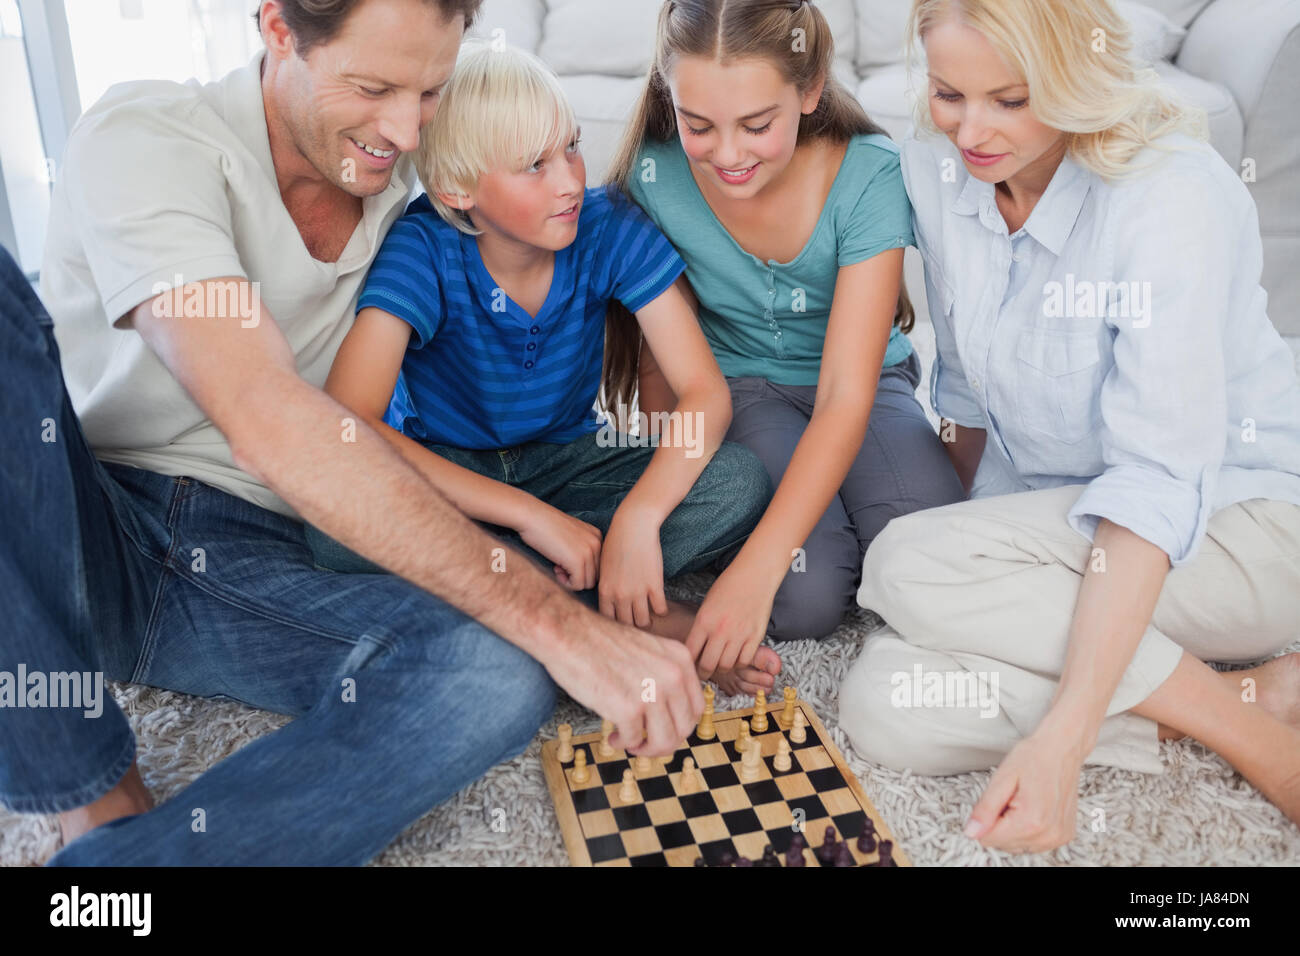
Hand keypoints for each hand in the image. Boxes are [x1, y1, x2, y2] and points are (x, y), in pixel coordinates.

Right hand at [517, 502, 602, 590]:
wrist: (532, 517)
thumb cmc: (545, 526)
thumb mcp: (570, 535)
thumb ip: (581, 550)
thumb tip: (584, 576)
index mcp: (597, 536)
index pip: (597, 565)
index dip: (581, 569)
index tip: (564, 561)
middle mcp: (597, 543)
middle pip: (595, 576)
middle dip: (577, 576)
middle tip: (559, 566)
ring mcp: (589, 552)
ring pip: (588, 583)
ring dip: (571, 580)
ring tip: (557, 567)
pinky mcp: (578, 561)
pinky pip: (578, 585)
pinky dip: (566, 583)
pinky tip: (556, 570)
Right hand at [543, 608, 704, 756]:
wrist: (568, 632)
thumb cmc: (599, 642)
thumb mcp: (647, 651)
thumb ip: (663, 676)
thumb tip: (668, 713)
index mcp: (679, 659)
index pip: (697, 707)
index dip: (681, 725)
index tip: (665, 729)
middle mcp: (672, 675)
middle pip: (685, 727)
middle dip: (666, 742)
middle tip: (647, 742)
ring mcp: (652, 692)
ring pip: (665, 741)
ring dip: (647, 749)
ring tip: (630, 742)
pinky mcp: (628, 708)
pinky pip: (634, 740)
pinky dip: (623, 743)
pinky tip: (612, 736)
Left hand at [598, 510, 666, 627]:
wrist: (633, 527)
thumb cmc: (616, 542)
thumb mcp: (604, 567)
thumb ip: (606, 586)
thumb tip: (610, 601)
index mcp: (605, 591)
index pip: (608, 620)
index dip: (615, 622)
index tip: (621, 620)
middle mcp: (620, 595)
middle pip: (626, 624)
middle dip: (631, 624)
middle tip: (636, 621)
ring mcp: (638, 592)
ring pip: (643, 621)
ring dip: (646, 620)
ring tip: (649, 616)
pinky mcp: (655, 585)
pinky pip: (660, 609)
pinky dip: (661, 610)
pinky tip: (660, 606)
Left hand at [685, 563, 772, 679]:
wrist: (755, 575)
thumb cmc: (729, 586)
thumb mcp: (706, 604)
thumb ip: (701, 626)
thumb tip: (695, 648)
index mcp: (704, 621)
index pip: (690, 652)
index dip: (687, 663)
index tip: (688, 667)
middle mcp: (720, 630)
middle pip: (707, 664)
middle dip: (702, 672)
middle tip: (702, 674)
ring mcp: (739, 635)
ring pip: (726, 666)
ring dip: (721, 668)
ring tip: (719, 665)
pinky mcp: (756, 636)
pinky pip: (745, 660)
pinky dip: (739, 663)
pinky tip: (735, 657)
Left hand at [964, 731, 1085, 853]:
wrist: (1062, 749)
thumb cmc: (1034, 757)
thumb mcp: (1002, 778)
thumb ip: (985, 809)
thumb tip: (971, 833)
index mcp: (1030, 822)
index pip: (988, 840)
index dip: (985, 819)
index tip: (997, 801)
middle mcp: (1047, 835)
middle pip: (1003, 845)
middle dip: (999, 824)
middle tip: (1010, 798)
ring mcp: (1058, 838)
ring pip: (1018, 846)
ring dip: (1013, 828)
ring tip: (1023, 802)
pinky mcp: (1064, 836)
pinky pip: (1034, 843)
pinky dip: (1028, 829)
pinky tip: (1033, 808)